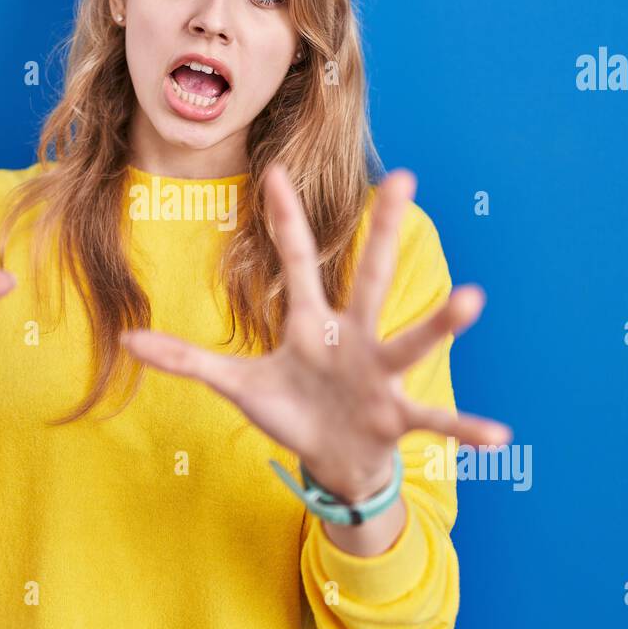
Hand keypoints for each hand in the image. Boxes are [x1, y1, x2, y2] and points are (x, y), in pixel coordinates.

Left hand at [120, 164, 510, 501]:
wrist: (335, 458)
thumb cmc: (292, 409)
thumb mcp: (236, 384)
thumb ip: (188, 360)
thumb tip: (127, 342)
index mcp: (311, 324)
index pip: (295, 260)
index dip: (282, 219)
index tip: (273, 170)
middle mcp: (351, 338)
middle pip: (366, 276)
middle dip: (382, 231)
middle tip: (404, 180)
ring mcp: (378, 375)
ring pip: (409, 340)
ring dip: (440, 323)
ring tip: (474, 298)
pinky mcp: (395, 415)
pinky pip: (435, 421)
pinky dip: (465, 429)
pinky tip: (500, 437)